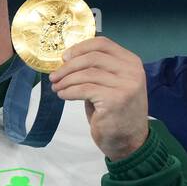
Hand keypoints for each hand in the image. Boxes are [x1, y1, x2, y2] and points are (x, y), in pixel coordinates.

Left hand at [49, 35, 148, 160]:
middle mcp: (132, 71)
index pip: (103, 44)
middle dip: (68, 66)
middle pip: (92, 57)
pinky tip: (63, 95)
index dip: (80, 48)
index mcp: (131, 62)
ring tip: (57, 87)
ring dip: (66, 80)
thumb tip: (69, 60)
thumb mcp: (112, 85)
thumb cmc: (116, 113)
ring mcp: (125, 85)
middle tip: (55, 75)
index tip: (65, 57)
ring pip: (86, 74)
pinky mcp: (115, 99)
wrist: (129, 141)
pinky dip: (69, 91)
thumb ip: (98, 70)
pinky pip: (84, 89)